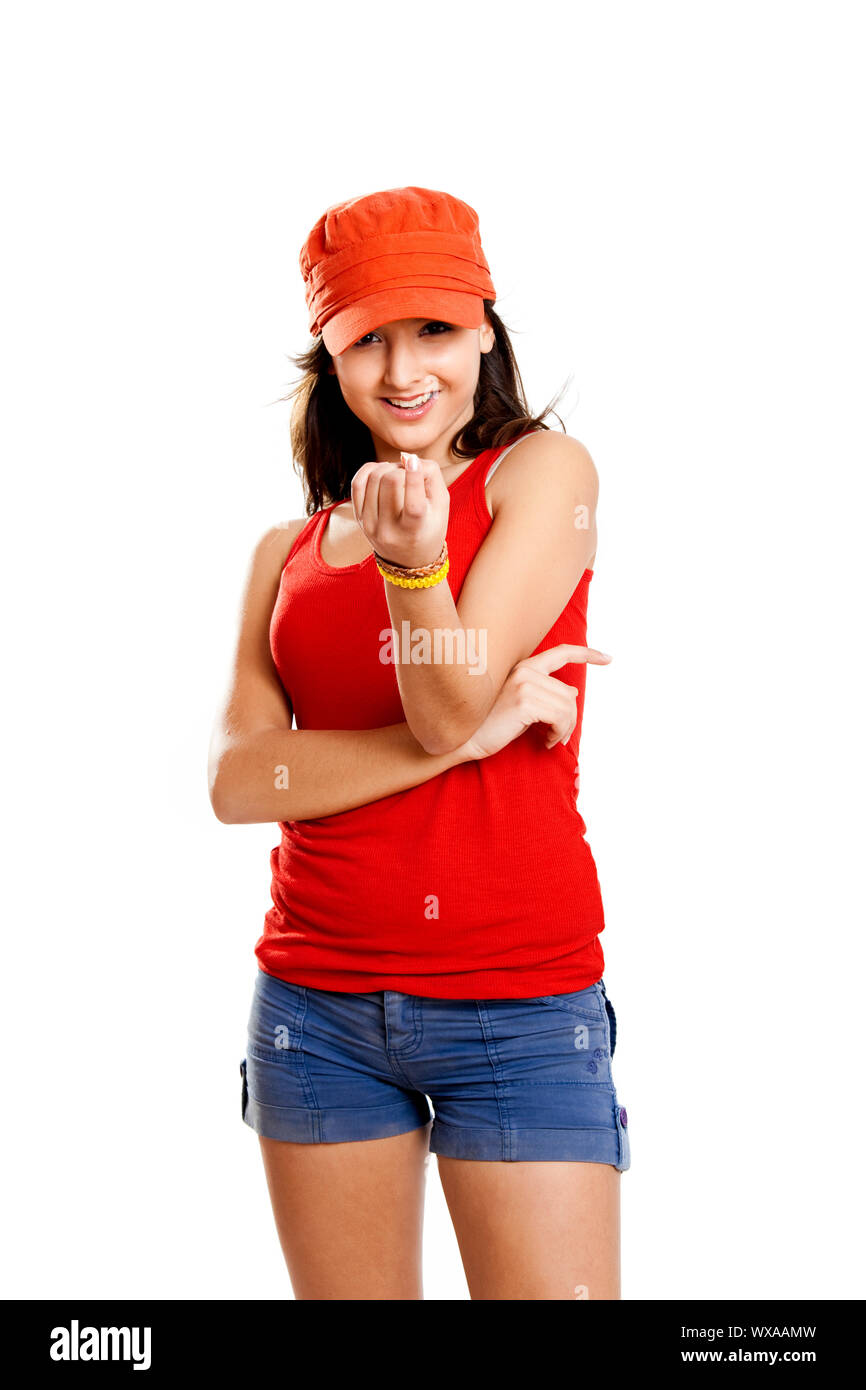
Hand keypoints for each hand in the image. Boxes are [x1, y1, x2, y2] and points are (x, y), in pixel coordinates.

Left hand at [351, 452, 448, 568]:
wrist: (409, 558)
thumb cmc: (430, 525)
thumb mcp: (442, 504)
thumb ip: (432, 476)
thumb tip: (408, 458)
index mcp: (414, 530)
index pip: (413, 504)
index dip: (413, 476)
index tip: (413, 461)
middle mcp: (389, 531)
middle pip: (390, 481)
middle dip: (401, 468)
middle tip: (409, 471)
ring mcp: (370, 525)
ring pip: (373, 478)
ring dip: (388, 467)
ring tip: (398, 473)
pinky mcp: (358, 518)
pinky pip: (357, 483)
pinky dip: (370, 470)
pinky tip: (381, 471)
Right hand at [456, 643, 612, 759]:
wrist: (462, 738)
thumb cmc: (489, 724)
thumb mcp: (521, 706)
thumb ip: (545, 695)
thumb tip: (572, 691)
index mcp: (523, 668)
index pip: (561, 653)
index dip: (586, 654)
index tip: (607, 658)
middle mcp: (525, 671)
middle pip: (569, 694)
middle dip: (570, 720)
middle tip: (558, 737)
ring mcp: (524, 685)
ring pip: (568, 707)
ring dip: (565, 729)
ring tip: (551, 740)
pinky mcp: (525, 702)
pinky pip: (561, 718)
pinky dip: (559, 734)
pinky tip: (546, 743)